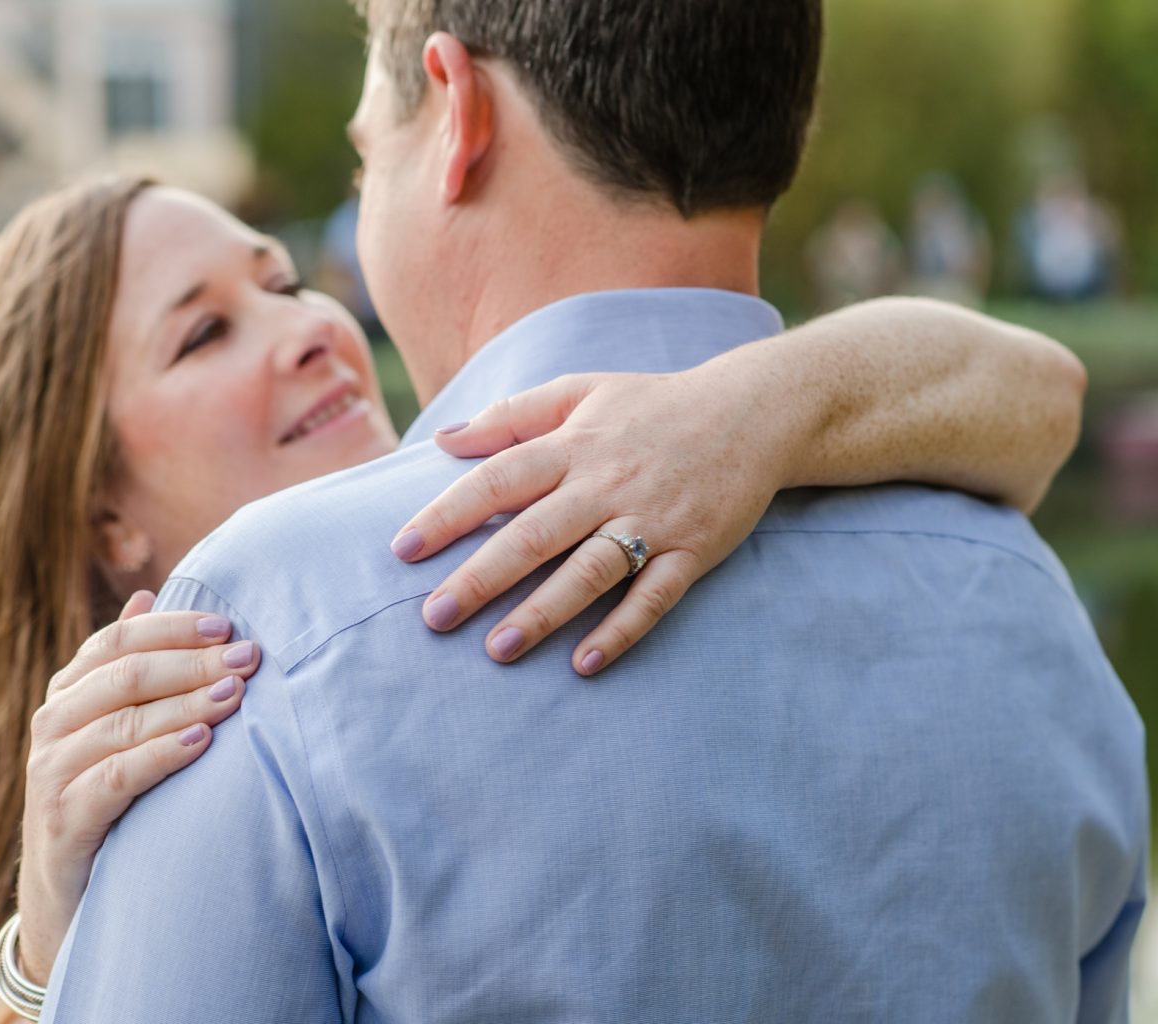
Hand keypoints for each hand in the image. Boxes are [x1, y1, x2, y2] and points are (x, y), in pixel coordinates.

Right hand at [13, 591, 260, 982]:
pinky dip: (162, 754)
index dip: (174, 628)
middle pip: (127, 675)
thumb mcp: (114, 727)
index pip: (118, 640)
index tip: (227, 625)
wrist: (69, 890)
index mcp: (68, 692)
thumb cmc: (106, 795)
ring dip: (187, 703)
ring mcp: (52, 770)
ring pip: (125, 721)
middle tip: (248, 657)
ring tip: (236, 694)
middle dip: (194, 662)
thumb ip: (128, 665)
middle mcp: (54, 723)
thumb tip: (149, 594)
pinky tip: (202, 742)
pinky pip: (117, 776)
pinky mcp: (63, 817)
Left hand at [391, 365, 795, 676]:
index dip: (448, 515)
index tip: (404, 550)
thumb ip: (512, 415)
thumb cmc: (653, 404)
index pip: (498, 480)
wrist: (753, 412)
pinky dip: (622, 629)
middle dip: (480, 578)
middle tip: (434, 618)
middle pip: (534, 534)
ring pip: (590, 571)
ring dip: (543, 612)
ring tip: (498, 649)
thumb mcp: (582, 390)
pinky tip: (586, 662)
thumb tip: (445, 440)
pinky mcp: (693, 550)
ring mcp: (652, 520)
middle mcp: (607, 484)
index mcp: (574, 445)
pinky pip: (655, 596)